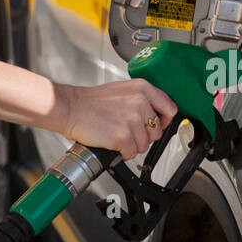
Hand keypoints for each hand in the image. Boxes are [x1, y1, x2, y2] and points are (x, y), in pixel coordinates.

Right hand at [54, 80, 177, 161]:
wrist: (71, 108)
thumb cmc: (92, 101)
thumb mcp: (122, 90)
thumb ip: (143, 99)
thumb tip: (159, 116)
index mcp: (142, 88)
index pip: (170, 109)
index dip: (163, 120)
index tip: (157, 124)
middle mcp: (140, 102)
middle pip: (157, 131)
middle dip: (143, 135)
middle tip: (126, 129)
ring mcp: (132, 120)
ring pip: (144, 145)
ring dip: (131, 145)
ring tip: (116, 134)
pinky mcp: (123, 137)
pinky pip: (132, 153)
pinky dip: (122, 153)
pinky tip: (112, 142)